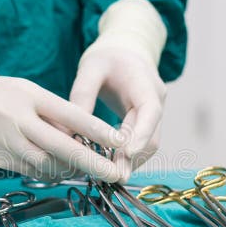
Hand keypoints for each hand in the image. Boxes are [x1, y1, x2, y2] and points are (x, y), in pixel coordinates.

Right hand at [0, 34, 125, 182]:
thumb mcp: (25, 91)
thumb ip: (52, 112)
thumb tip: (82, 137)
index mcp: (30, 97)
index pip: (71, 115)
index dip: (97, 131)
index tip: (120, 141)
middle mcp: (18, 120)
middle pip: (61, 147)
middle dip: (91, 163)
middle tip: (114, 174)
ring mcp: (5, 142)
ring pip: (46, 165)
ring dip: (70, 171)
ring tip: (89, 173)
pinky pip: (28, 172)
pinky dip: (48, 174)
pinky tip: (60, 173)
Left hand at [70, 43, 165, 179]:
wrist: (126, 50)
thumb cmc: (107, 57)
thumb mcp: (90, 68)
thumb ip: (82, 95)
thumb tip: (69, 130)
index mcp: (144, 83)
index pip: (150, 112)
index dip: (140, 135)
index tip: (126, 154)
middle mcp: (156, 100)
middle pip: (152, 135)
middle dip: (134, 158)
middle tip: (114, 177)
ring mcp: (154, 113)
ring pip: (149, 144)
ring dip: (132, 161)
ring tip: (112, 177)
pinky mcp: (147, 122)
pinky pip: (142, 143)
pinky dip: (129, 156)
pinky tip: (111, 166)